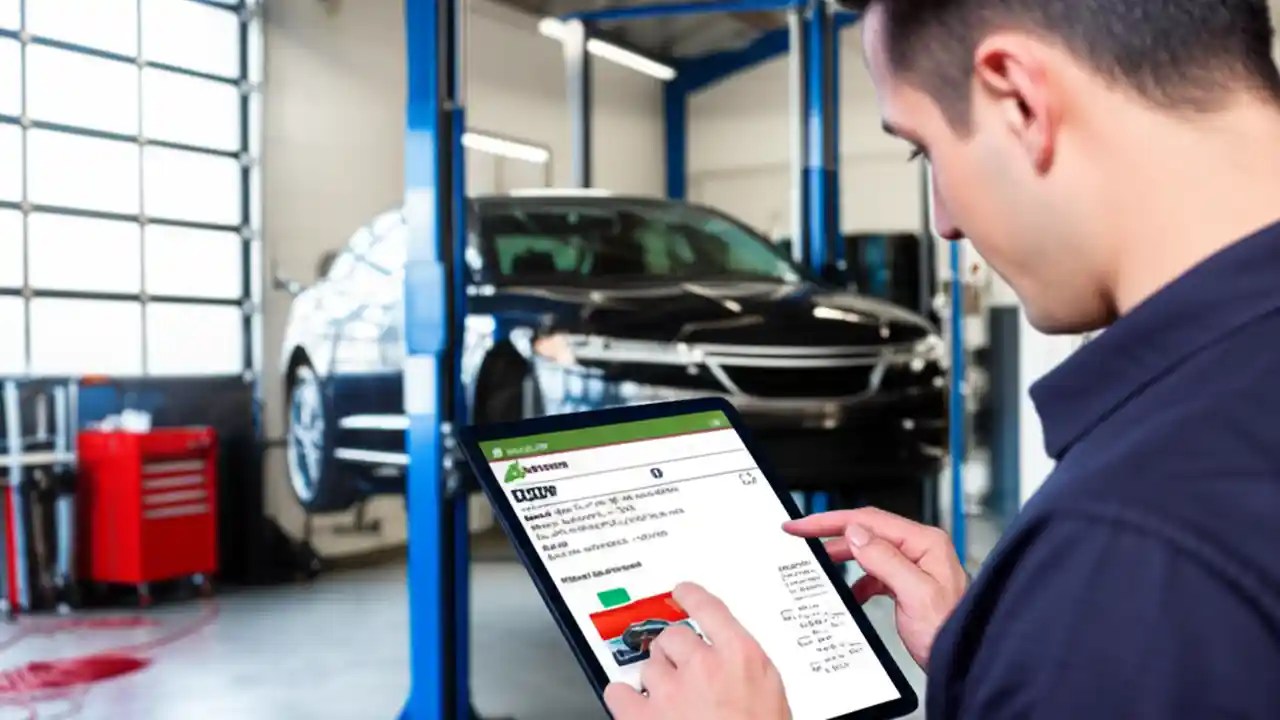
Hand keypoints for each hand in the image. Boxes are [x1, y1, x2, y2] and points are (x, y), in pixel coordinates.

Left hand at [603, 583, 790, 719]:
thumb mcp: (770, 694)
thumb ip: (746, 667)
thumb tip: (733, 658)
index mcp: (740, 656)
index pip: (710, 609)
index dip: (692, 595)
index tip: (683, 591)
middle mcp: (703, 665)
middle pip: (674, 636)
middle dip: (675, 652)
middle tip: (683, 672)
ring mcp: (671, 690)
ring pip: (649, 664)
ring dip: (655, 679)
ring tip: (670, 701)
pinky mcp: (643, 717)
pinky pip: (619, 693)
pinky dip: (624, 699)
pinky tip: (634, 706)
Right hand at [783, 507, 967, 667]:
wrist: (966, 661)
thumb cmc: (951, 631)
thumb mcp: (915, 594)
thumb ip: (884, 559)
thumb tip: (856, 533)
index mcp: (925, 543)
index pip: (869, 521)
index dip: (830, 521)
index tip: (803, 524)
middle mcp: (921, 549)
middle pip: (867, 531)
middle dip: (832, 533)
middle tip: (801, 535)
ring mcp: (916, 566)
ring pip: (869, 551)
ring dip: (844, 557)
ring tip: (820, 562)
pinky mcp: (909, 585)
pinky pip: (876, 573)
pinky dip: (859, 581)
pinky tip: (852, 593)